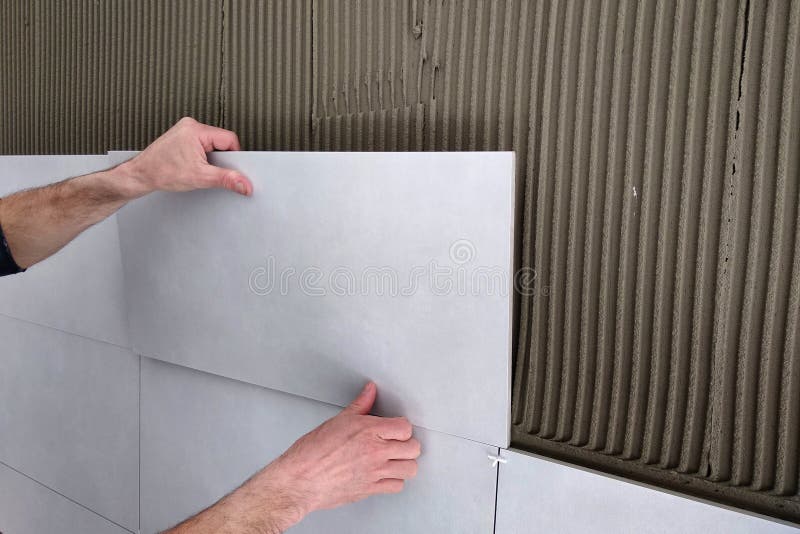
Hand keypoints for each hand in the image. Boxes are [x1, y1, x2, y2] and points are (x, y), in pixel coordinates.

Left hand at [116, 117, 252, 197]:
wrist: (141, 175)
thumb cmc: (161, 172)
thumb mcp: (200, 177)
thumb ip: (226, 179)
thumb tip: (244, 183)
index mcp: (196, 130)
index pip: (229, 139)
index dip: (233, 156)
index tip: (230, 169)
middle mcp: (190, 126)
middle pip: (221, 141)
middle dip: (221, 159)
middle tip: (210, 170)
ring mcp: (185, 130)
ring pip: (212, 144)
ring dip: (211, 159)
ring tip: (198, 168)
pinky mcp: (182, 137)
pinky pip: (202, 145)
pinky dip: (203, 158)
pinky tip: (193, 166)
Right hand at [266, 382, 420, 511]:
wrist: (300, 480)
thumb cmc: (312, 453)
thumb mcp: (337, 420)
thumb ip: (360, 405)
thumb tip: (370, 391)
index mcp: (369, 431)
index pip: (405, 427)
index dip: (401, 427)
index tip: (395, 428)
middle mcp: (376, 451)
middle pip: (413, 448)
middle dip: (407, 445)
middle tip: (397, 443)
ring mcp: (375, 472)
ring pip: (410, 469)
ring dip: (404, 463)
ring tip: (395, 459)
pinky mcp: (371, 489)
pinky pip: (397, 486)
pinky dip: (394, 481)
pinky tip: (386, 474)